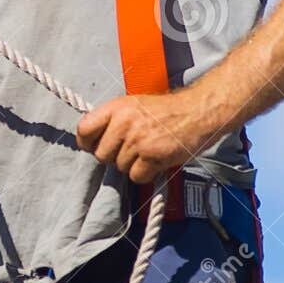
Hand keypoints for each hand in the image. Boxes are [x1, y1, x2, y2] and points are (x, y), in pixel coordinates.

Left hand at [76, 91, 215, 184]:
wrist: (199, 112)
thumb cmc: (168, 110)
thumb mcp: (135, 105)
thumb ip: (114, 121)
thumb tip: (95, 143)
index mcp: (117, 107)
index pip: (84, 130)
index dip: (88, 143)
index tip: (96, 146)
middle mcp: (124, 122)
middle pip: (101, 155)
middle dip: (115, 157)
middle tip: (133, 150)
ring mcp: (137, 140)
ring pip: (120, 168)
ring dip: (133, 165)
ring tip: (149, 151)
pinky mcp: (151, 156)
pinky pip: (136, 177)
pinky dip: (146, 173)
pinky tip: (157, 160)